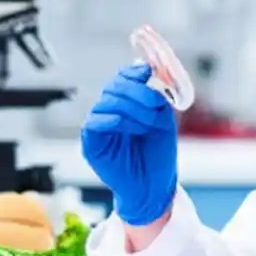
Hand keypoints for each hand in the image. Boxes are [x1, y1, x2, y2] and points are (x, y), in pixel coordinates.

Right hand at [81, 63, 177, 224]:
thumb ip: (155, 95)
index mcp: (126, 104)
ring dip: (132, 108)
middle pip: (114, 87)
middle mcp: (110, 112)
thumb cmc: (158, 155)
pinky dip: (114, 120)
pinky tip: (131, 127)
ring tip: (149, 124)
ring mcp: (99, 126)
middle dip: (137, 92)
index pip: (122, 78)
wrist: (153, 187)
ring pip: (107, 102)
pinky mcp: (91, 143)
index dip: (134, 74)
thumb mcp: (163, 118)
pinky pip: (95, 123)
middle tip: (156, 105)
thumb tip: (145, 68)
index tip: (148, 74)